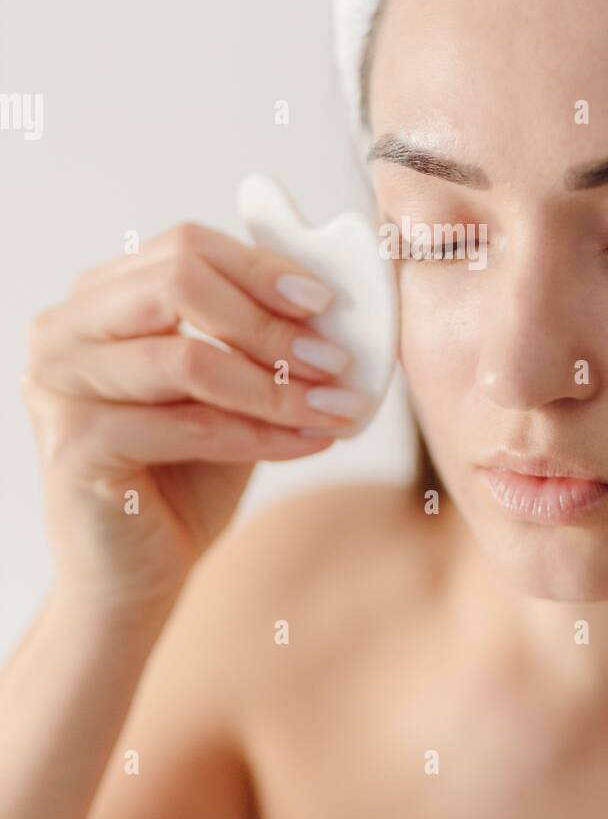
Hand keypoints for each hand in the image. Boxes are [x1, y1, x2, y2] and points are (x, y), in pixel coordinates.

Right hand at [22, 222, 369, 611]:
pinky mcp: (73, 444)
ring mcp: (59, 383)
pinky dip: (261, 435)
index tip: (326, 302)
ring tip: (338, 407)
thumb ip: (256, 334)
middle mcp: (64, 329)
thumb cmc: (182, 473)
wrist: (135, 572)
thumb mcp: (227, 387)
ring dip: (278, 386)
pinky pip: (190, 425)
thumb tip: (329, 296)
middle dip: (270, 321)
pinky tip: (310, 443)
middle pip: (178, 280)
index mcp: (97, 296)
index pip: (185, 246)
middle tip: (336, 359)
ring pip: (189, 359)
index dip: (261, 268)